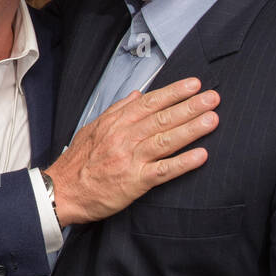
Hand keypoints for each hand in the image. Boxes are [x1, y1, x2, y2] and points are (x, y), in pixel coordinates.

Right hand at [46, 76, 218, 226]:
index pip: (149, 102)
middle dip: (190, 106)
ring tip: (212, 119)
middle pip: (162, 118)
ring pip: (165, 140)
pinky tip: (200, 156)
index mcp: (115, 123)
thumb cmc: (78, 162)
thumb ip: (117, 110)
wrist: (62, 191)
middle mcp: (124, 138)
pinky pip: (162, 171)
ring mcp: (130, 159)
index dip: (174, 92)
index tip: (194, 85)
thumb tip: (137, 94)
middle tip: (213, 97)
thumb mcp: (93, 128)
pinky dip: (182, 163)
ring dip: (191, 129)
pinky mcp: (134, 182)